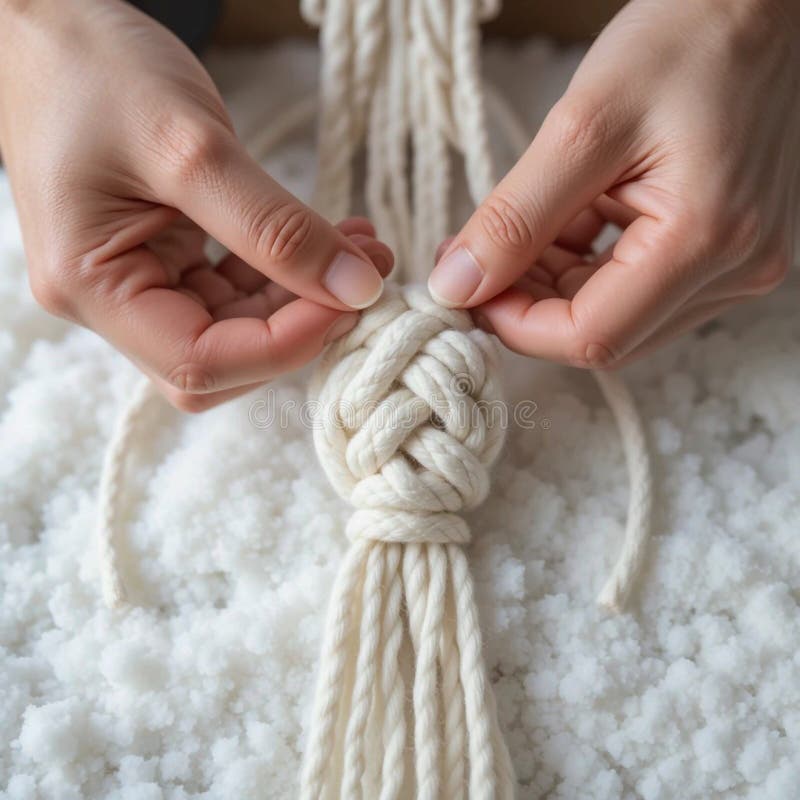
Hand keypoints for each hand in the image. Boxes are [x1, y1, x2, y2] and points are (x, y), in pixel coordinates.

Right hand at [0, 0, 390, 410]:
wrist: (49, 26)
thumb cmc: (92, 70)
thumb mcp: (191, 146)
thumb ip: (275, 226)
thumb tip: (355, 287)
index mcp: (92, 287)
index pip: (199, 363)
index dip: (285, 345)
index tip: (352, 298)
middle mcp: (109, 302)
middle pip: (222, 361)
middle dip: (301, 327)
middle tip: (364, 278)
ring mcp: (138, 282)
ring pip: (236, 330)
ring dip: (303, 300)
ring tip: (359, 250)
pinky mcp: (164, 261)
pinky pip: (234, 292)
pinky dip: (285, 275)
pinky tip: (328, 242)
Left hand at [428, 0, 798, 367]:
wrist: (756, 4)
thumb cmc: (686, 38)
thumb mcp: (580, 125)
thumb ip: (514, 218)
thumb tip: (458, 286)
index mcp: (707, 239)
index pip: (594, 336)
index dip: (517, 326)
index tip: (465, 290)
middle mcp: (735, 269)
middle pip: (604, 333)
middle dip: (528, 306)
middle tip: (476, 260)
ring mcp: (735, 264)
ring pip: (615, 315)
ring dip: (552, 285)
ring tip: (518, 228)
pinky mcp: (722, 251)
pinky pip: (636, 288)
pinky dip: (583, 266)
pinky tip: (560, 224)